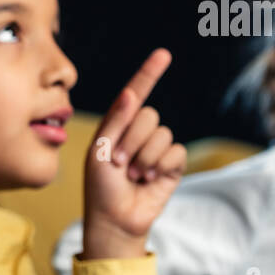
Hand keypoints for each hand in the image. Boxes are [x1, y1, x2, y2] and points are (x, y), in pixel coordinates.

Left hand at [82, 48, 187, 259]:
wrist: (114, 220)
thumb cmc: (99, 187)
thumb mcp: (99, 151)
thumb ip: (115, 122)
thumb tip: (132, 94)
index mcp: (117, 126)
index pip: (135, 94)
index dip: (149, 74)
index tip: (163, 54)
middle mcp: (138, 134)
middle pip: (148, 115)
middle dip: (132, 140)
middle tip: (118, 164)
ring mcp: (156, 149)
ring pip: (161, 134)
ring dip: (144, 157)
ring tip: (131, 175)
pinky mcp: (171, 165)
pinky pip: (175, 151)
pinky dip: (159, 166)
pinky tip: (147, 180)